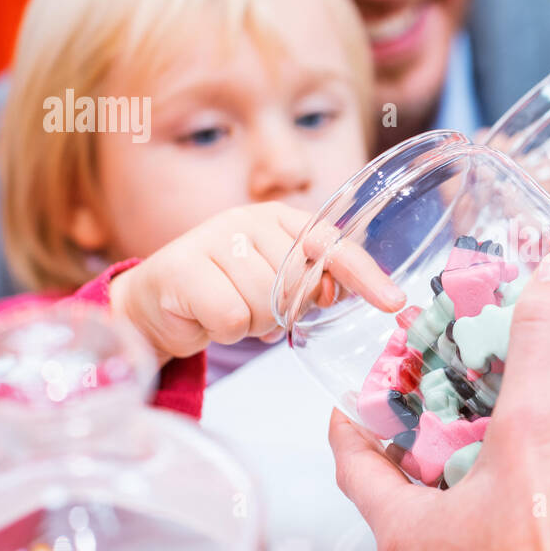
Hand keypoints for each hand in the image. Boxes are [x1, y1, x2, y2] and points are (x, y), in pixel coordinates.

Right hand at [110, 202, 403, 363]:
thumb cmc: (223, 292)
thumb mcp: (274, 284)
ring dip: (251, 323)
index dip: (364, 275)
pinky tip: (207, 317)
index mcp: (277, 219)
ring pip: (265, 303)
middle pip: (298, 285)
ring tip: (229, 310)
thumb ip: (310, 283)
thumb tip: (335, 292)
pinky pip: (231, 317)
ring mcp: (212, 239)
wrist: (155, 304)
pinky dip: (225, 330)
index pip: (332, 245)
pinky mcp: (182, 268)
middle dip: (282, 312)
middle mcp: (247, 220)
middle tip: (254, 308)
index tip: (394, 302)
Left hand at [328, 253, 549, 550]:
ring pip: (463, 504)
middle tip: (459, 376)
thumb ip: (540, 347)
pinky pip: (510, 528)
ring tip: (516, 408)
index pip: (352, 459)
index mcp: (404, 525)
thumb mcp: (535, 430)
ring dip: (483, 456)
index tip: (370, 377)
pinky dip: (525, 491)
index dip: (356, 411)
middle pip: (410, 477)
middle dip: (435, 423)